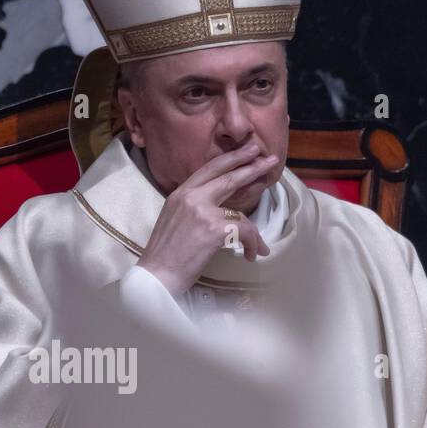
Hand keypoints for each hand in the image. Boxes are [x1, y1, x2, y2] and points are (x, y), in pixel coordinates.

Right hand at [136, 142, 277, 296]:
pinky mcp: (213, 229)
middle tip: (270, 160)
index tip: (249, 151)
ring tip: (261, 244)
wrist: (156, 276)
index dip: (232, 158)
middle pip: (228, 177)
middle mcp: (191, 197)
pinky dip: (251, 245)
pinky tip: (251, 256)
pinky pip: (243, 231)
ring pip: (241, 211)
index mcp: (180, 193)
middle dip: (253, 167)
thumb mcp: (173, 220)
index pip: (210, 168)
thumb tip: (216, 207)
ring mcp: (202, 212)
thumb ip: (191, 207)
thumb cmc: (165, 255)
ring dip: (254, 231)